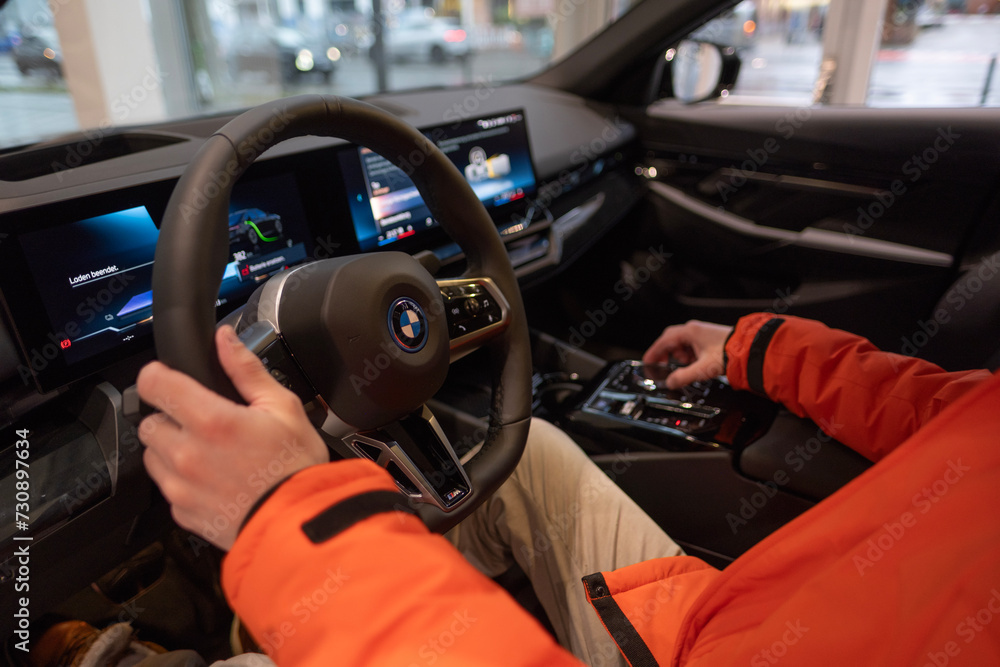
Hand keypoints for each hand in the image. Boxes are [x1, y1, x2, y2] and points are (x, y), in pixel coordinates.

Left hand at [137, 325, 329, 550]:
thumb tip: (225, 339)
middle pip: (149, 421)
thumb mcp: (283, 407)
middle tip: (204, 423)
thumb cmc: (297, 467)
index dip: (160, 375)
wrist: (300, 522)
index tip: (171, 379)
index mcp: (211, 421)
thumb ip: (246, 370)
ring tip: (210, 454)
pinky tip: (213, 479)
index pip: (154, 384)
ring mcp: (181, 487)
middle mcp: (187, 454)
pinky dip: (181, 481)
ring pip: (153, 455)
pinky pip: (167, 487)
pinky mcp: (182, 513)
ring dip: (172, 449)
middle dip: (171, 417)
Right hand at [642, 320, 732, 389]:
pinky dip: (689, 355)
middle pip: (671, 340)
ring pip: (682, 343)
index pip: (664, 341)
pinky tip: (695, 363)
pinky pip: (692, 345)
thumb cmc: (729, 353)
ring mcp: (702, 332)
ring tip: (685, 366)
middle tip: (662, 366)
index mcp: (690, 332)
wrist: (749, 349)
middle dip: (666, 354)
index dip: (654, 352)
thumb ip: (684, 377)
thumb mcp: (703, 369)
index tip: (648, 361)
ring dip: (680, 355)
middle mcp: (695, 329)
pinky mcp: (709, 338)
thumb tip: (671, 382)